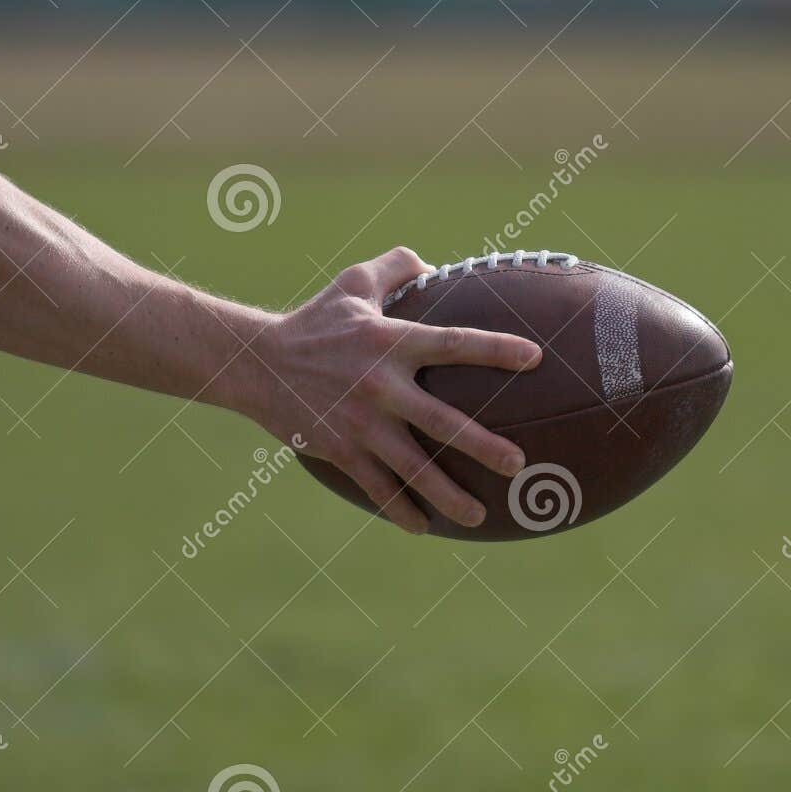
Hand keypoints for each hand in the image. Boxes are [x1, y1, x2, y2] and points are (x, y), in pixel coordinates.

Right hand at [241, 246, 540, 533]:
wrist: (256, 364)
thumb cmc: (316, 321)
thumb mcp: (354, 283)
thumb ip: (398, 268)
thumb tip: (436, 264)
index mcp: (392, 342)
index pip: (454, 343)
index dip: (495, 349)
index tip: (534, 358)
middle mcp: (381, 385)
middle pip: (442, 421)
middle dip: (483, 446)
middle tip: (519, 464)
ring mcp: (362, 424)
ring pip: (412, 468)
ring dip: (447, 495)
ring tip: (479, 516)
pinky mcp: (341, 450)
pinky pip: (377, 487)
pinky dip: (401, 510)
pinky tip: (424, 527)